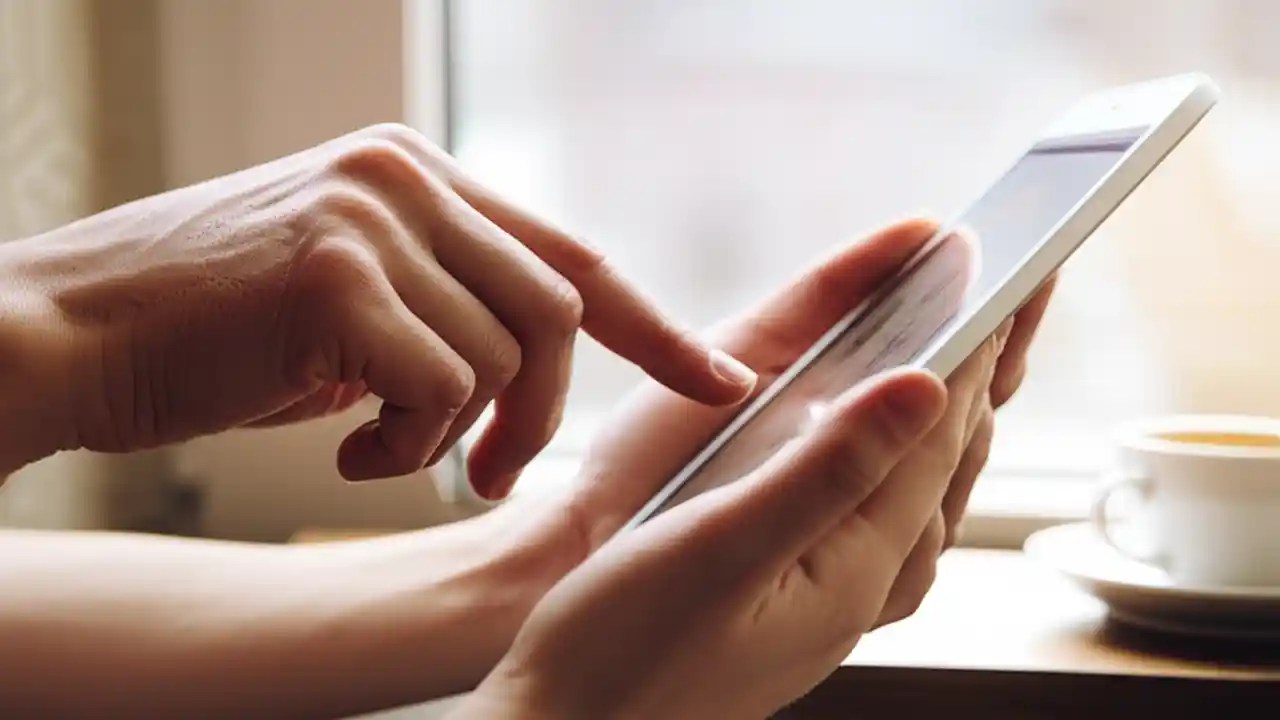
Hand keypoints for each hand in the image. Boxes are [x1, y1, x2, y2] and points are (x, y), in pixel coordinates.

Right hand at [0, 124, 753, 492]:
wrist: (67, 334)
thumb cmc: (212, 338)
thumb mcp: (350, 307)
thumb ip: (442, 309)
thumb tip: (533, 367)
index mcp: (418, 175)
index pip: (570, 253)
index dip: (654, 327)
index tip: (717, 379)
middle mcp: (405, 176)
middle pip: (558, 307)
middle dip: (546, 413)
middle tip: (496, 474)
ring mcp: (373, 216)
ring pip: (504, 355)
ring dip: (458, 434)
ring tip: (381, 452)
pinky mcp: (337, 272)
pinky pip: (440, 385)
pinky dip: (410, 444)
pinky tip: (345, 454)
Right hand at [444, 219, 1049, 716]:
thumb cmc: (621, 647)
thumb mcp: (722, 548)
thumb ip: (826, 467)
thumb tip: (923, 386)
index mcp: (854, 569)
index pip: (939, 440)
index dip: (973, 352)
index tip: (1007, 275)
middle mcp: (859, 587)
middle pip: (946, 463)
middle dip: (984, 376)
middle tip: (1016, 299)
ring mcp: (830, 599)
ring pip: (917, 491)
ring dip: (946, 416)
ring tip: (971, 360)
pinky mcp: (793, 600)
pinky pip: (876, 513)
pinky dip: (896, 456)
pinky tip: (883, 447)